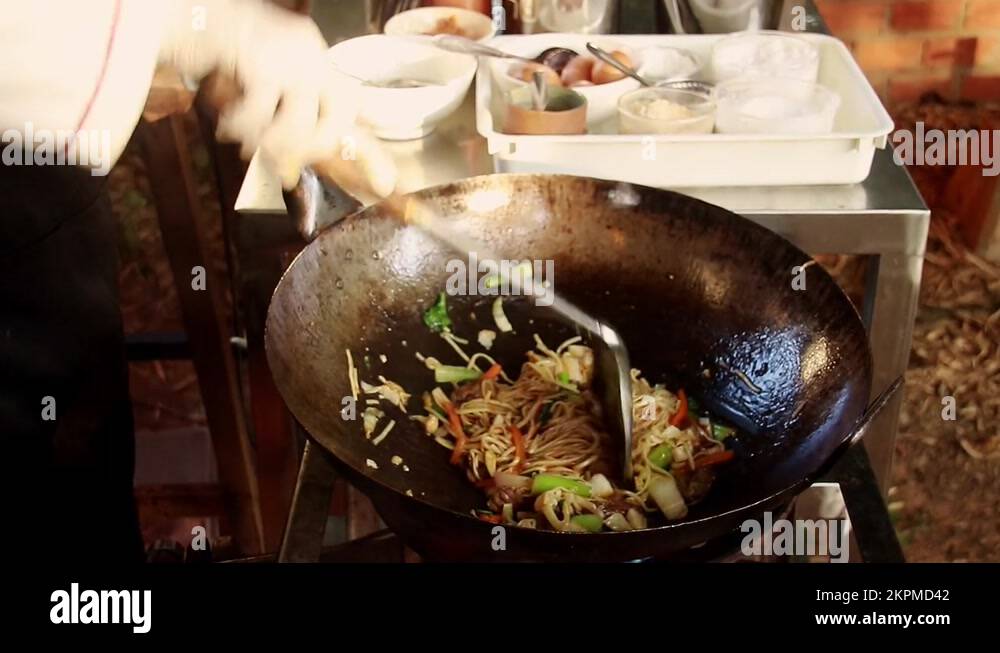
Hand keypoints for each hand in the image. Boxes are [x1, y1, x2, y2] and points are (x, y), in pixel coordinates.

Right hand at [160, 0, 395, 194]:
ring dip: (268, 144)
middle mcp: (310, 51)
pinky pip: (260, 116)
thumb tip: (291, 173)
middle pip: (339, 118)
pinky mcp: (261, 60)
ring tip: (241, 141)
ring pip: (298, 127)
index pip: (351, 103)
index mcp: (313, 56)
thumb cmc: (216, 53)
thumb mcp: (259, 87)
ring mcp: (289, 54)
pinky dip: (240, 128)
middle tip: (278, 162)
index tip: (384, 187)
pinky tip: (226, 123)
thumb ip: (280, 123)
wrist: (178, 13)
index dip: (368, 150)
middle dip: (311, 149)